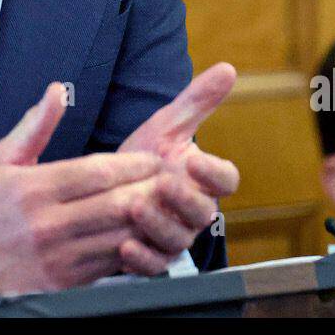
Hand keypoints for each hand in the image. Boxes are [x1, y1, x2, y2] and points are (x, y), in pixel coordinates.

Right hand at [0, 83, 177, 297]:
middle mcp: (48, 224)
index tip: (154, 158)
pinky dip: (133, 249)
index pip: (97, 173)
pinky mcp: (66, 283)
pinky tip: (148, 235)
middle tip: (173, 180)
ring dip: (148, 222)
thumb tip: (57, 89)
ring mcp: (58, 257)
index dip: (133, 165)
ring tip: (169, 206)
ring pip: (118, 238)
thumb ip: (36, 124)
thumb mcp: (5, 156)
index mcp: (35, 188)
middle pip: (115, 206)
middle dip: (150, 191)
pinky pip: (110, 265)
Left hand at [116, 63, 239, 271]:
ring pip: (177, 240)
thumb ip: (197, 101)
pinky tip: (124, 244)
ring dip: (158, 226)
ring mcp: (174, 236)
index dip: (214, 173)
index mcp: (203, 180)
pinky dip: (142, 258)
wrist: (107, 189)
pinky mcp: (151, 257)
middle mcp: (194, 212)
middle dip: (184, 200)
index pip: (226, 180)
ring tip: (135, 207)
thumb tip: (228, 68)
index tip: (194, 159)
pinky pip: (154, 266)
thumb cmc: (144, 156)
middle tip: (162, 183)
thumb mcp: (167, 125)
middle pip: (203, 214)